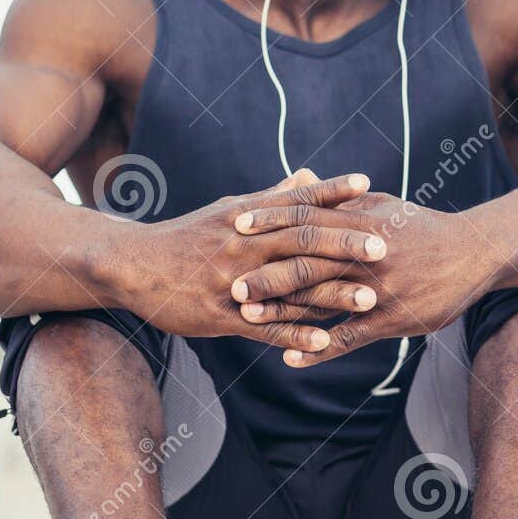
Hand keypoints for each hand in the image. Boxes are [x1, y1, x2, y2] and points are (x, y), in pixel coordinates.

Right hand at [115, 169, 389, 355]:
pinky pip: (265, 328)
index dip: (333, 193)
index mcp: (248, 217)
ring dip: (331, 294)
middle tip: (385, 247)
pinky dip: (296, 335)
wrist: (132, 266)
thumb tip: (307, 177)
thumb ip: (273, 198)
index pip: (297, 201)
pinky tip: (326, 341)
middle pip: (301, 241)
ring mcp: (233, 281)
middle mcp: (244, 244)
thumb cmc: (187, 237)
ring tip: (371, 299)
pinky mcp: (221, 316)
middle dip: (345, 245)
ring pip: (289, 287)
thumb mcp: (230, 211)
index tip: (369, 185)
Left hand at [228, 192, 509, 366]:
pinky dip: (317, 349)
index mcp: (363, 222)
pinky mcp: (393, 319)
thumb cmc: (422, 228)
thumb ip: (340, 198)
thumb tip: (302, 178)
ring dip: (283, 310)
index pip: (308, 217)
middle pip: (309, 261)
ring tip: (247, 318)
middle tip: (230, 282)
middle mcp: (368, 254)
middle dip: (267, 272)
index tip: (236, 224)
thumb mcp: (383, 206)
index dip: (271, 221)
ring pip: (324, 300)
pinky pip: (349, 338)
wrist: (474, 254)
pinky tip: (289, 357)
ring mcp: (380, 289)